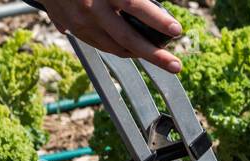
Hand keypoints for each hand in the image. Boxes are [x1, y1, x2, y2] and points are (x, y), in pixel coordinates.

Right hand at [42, 0, 183, 72]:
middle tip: (176, 66)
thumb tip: (156, 1)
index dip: (157, 20)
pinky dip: (120, 50)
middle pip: (129, 38)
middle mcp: (92, 9)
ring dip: (139, 55)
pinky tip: (134, 51)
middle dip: (156, 56)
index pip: (136, 5)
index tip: (176, 29)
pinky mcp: (73, 28)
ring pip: (115, 47)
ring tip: (161, 60)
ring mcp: (81, 22)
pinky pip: (101, 45)